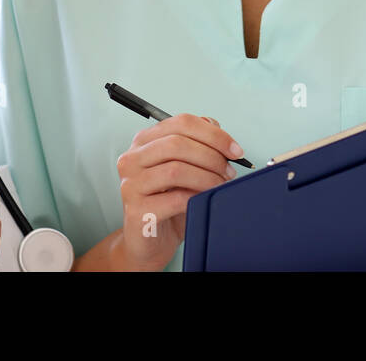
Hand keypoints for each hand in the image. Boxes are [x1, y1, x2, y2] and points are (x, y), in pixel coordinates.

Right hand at [113, 114, 241, 270]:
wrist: (150, 242)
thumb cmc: (168, 203)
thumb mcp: (186, 167)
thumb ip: (196, 143)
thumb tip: (215, 127)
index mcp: (144, 142)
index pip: (181, 123)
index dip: (213, 134)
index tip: (235, 149)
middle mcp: (132, 159)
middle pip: (177, 143)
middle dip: (212, 156)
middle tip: (228, 171)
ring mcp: (131, 184)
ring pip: (176, 170)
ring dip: (207, 177)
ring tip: (219, 185)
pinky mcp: (136, 211)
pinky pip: (175, 198)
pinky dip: (197, 197)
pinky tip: (203, 200)